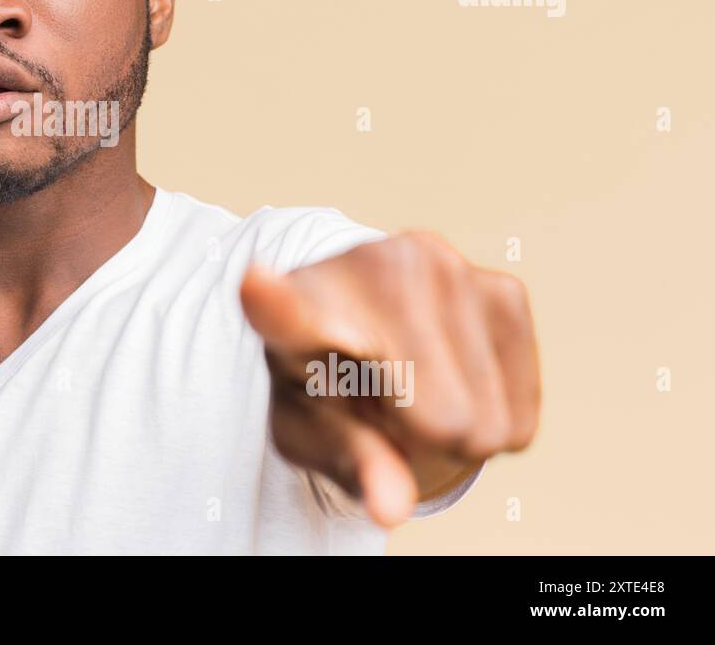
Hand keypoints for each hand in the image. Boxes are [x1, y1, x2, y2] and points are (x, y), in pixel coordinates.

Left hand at [239, 230, 540, 528]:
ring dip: (460, 424)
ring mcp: (444, 267)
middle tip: (385, 403)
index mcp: (298, 307)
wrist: (365, 320)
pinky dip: (495, 413)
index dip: (271, 302)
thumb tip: (393, 508)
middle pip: (442, 420)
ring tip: (414, 386)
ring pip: (488, 420)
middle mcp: (374, 268)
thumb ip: (348, 463)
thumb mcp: (311, 429)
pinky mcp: (502, 286)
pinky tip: (454, 375)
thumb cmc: (324, 383)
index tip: (254, 285)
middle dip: (424, 435)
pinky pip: (522, 408)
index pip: (284, 311)